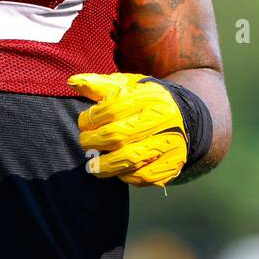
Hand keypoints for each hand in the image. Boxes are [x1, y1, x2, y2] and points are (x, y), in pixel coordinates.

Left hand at [67, 72, 187, 186]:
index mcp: (148, 98)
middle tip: (84, 143)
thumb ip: (99, 84)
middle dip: (93, 141)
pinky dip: (125, 176)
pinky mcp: (172, 164)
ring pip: (130, 159)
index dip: (91, 119)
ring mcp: (169, 143)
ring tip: (92, 166)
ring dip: (105, 165)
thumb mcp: (127, 86)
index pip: (111, 110)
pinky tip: (117, 171)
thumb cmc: (147, 101)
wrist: (187, 118)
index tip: (83, 123)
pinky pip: (143, 176)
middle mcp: (161, 120)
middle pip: (118, 135)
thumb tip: (71, 82)